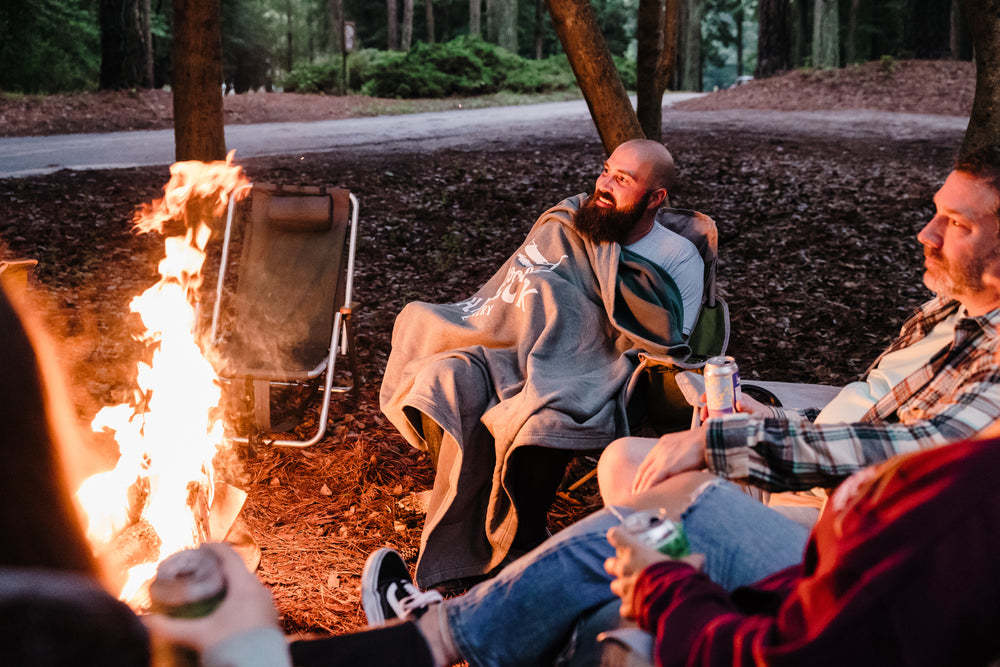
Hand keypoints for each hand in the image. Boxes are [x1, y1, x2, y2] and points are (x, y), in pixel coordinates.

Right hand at [143, 543, 279, 653]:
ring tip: (211, 592)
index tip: (200, 546)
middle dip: (219, 570)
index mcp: (245, 586)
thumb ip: (170, 628)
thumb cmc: (232, 648)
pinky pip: (253, 601)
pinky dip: (238, 600)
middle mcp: (260, 590)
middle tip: (201, 572)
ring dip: (230, 586)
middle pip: (238, 571)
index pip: (229, 556)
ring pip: (247, 587)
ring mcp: (268, 605)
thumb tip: (146, 621)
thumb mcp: (198, 636)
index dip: (213, 548)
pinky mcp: (270, 619)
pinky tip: (226, 611)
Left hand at [605, 526, 703, 619]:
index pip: (616, 536)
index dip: (617, 536)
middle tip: (627, 567)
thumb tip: (700, 557)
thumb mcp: (688, 564)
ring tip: (634, 590)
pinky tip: (639, 609)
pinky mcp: (628, 608)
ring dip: (623, 587)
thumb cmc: (680, 577)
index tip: (621, 537)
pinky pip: (624, 608)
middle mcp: (625, 569)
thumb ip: (691, 559)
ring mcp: (624, 589)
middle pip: (610, 563)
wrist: (676, 604)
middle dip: (616, 565)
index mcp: (635, 552)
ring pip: (615, 586)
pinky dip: (630, 609)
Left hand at [631, 427, 706, 494]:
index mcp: (664, 443)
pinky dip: (647, 488)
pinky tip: (644, 496)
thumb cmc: (705, 444)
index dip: (643, 472)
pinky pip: (652, 480)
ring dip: (640, 487)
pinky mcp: (666, 466)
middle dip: (638, 481)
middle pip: (644, 468)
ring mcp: (661, 457)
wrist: (709, 439)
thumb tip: (683, 466)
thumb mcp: (687, 446)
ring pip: (646, 475)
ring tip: (638, 498)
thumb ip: (680, 455)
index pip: (649, 460)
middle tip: (635, 492)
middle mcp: (659, 449)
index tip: (641, 481)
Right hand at [698, 392, 769, 419]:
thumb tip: (739, 403)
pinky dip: (714, 424)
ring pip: (715, 413)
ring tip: (706, 424)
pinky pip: (720, 421)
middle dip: (706, 409)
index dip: (710, 394)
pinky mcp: (730, 421)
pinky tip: (712, 428)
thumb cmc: (762, 413)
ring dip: (709, 417)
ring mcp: (730, 412)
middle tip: (704, 416)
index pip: (720, 393)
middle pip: (714, 404)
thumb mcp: (755, 408)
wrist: (768, 422)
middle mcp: (731, 404)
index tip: (703, 399)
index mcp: (736, 398)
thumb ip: (748, 405)